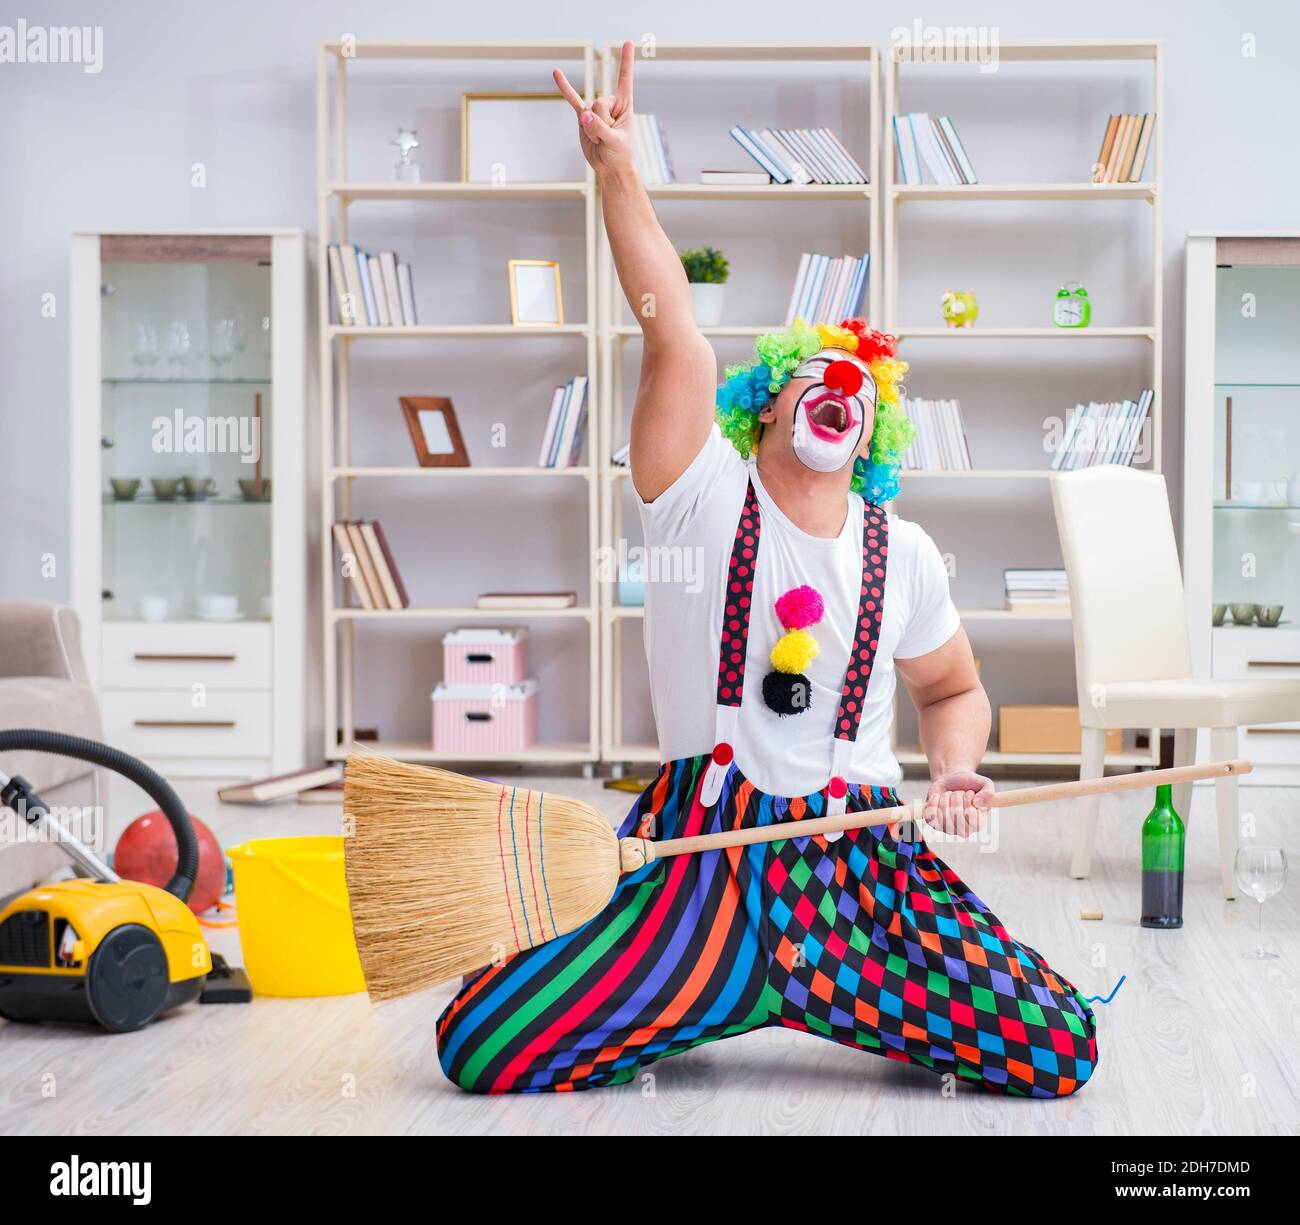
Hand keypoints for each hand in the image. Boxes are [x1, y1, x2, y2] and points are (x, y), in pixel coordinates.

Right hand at [553, 40, 634, 175]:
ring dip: (592, 132)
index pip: (624, 80)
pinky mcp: (582, 117)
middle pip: (599, 104)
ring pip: (587, 113)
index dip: (625, 62)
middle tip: (608, 139)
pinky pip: (572, 100)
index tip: (628, 42)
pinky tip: (556, 72)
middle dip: (601, 125)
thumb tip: (584, 114)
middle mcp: (609, 103)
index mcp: (624, 105)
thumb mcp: (615, 142)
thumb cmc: (620, 154)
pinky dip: (564, 87)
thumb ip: (600, 128)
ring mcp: (595, 110)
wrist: (609, 168)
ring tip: (600, 141)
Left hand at [923, 770, 993, 836]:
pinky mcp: (934, 823)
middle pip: (956, 814)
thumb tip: (978, 802)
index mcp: (979, 824)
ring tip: (949, 794)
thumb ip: (988, 792)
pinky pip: (930, 815)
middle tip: (958, 792)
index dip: (969, 802)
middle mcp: (964, 830)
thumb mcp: (984, 783)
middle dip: (956, 797)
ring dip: (945, 798)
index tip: (970, 793)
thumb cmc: (970, 784)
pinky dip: (933, 801)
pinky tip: (938, 796)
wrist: (951, 780)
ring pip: (943, 814)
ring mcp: (948, 829)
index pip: (973, 819)